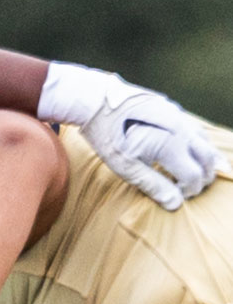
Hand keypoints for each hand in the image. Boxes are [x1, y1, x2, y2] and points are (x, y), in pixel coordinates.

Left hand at [40, 63, 223, 209]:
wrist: (94, 100)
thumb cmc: (106, 135)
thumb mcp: (125, 166)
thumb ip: (152, 184)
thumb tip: (175, 204)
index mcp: (172, 144)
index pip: (195, 176)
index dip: (189, 191)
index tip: (177, 196)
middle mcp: (182, 128)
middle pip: (208, 158)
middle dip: (203, 176)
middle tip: (189, 188)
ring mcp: (179, 115)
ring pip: (205, 142)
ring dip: (202, 160)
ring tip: (188, 173)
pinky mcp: (173, 108)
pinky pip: (194, 129)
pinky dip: (196, 145)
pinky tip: (182, 152)